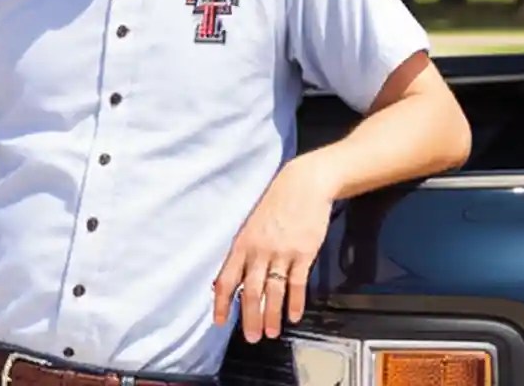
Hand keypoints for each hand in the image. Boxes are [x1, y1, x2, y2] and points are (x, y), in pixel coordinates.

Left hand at [212, 156, 335, 341]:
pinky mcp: (303, 253)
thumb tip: (226, 279)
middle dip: (248, 318)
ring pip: (273, 292)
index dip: (222, 302)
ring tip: (270, 332)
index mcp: (242, 244)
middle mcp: (259, 251)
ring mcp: (282, 253)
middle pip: (250, 292)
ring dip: (271, 316)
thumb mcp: (250, 225)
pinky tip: (295, 315)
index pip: (226, 279)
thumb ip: (241, 253)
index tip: (219, 321)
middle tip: (250, 337)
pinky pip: (297, 283)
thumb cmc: (275, 204)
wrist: (303, 185)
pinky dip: (296, 302)